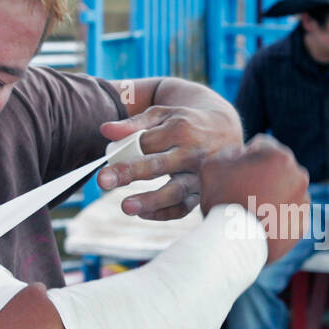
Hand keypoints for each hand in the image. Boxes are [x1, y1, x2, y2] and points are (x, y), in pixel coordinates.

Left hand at [97, 105, 243, 219]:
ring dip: (151, 200)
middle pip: (158, 164)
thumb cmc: (185, 122)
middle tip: (102, 181)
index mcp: (180, 129)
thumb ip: (133, 123)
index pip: (145, 143)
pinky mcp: (204, 192)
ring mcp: (200, 175)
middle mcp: (192, 153)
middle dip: (130, 172)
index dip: (122, 153)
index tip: (103, 164)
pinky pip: (185, 207)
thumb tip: (104, 130)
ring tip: (126, 207)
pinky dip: (165, 213)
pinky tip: (143, 214)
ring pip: (175, 191)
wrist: (225, 128)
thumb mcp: (162, 115)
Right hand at [199, 135, 309, 264]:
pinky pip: (288, 214)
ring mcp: (303, 202)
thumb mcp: (213, 164)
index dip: (245, 158)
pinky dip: (278, 217)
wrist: (234, 245)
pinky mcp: (302, 224)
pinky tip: (261, 224)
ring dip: (272, 196)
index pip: (261, 146)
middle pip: (276, 169)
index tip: (235, 174)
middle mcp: (299, 176)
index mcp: (280, 156)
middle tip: (242, 194)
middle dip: (263, 176)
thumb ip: (230, 151)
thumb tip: (243, 154)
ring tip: (251, 211)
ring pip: (285, 191)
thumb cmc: (221, 201)